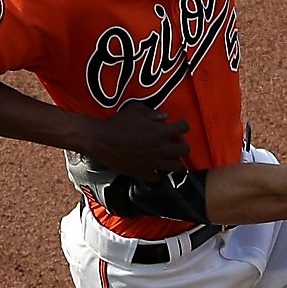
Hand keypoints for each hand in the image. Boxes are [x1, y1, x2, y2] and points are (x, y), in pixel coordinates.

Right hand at [75, 103, 189, 175]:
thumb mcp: (135, 110)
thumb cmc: (117, 123)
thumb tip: (164, 117)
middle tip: (175, 142)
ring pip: (176, 166)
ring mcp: (154, 163)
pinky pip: (157, 177)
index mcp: (161, 132)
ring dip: (175, 160)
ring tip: (169, 156)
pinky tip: (154, 168)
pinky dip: (158, 173)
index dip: (183, 125)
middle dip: (182, 144)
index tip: (179, 125)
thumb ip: (152, 113)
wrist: (101, 140)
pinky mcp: (143, 173)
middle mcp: (161, 149)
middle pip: (185, 150)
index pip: (184, 128)